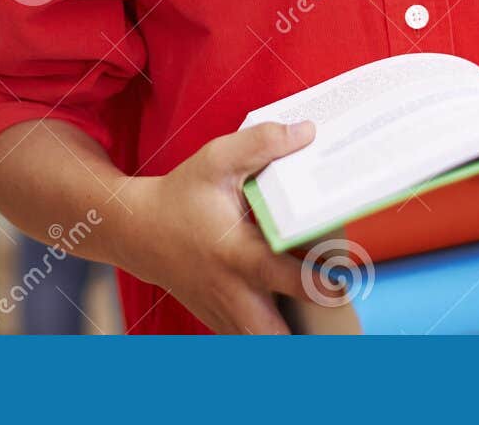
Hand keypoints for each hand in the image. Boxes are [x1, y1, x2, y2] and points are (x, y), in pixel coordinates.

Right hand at [116, 121, 316, 333]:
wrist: (137, 230)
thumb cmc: (180, 194)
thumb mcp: (216, 160)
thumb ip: (261, 144)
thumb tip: (307, 132)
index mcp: (235, 252)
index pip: (281, 276)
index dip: (316, 285)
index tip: (342, 283)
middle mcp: (230, 290)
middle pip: (272, 337)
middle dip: (306, 337)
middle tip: (333, 316)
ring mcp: (222, 310)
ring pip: (261, 345)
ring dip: (290, 338)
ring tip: (318, 323)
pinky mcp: (217, 319)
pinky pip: (249, 341)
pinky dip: (269, 335)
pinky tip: (288, 315)